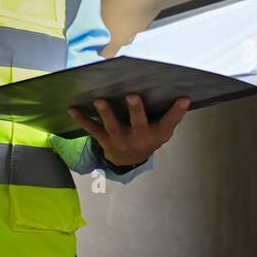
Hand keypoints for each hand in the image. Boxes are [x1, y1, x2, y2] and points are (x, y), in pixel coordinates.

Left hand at [66, 95, 190, 166]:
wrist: (130, 160)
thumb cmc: (149, 137)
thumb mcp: (163, 130)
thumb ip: (172, 115)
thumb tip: (185, 97)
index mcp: (155, 134)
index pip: (169, 121)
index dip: (177, 111)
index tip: (184, 98)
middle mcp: (139, 138)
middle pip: (139, 123)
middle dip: (136, 110)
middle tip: (133, 96)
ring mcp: (120, 139)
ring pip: (113, 126)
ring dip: (106, 113)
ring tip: (100, 100)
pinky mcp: (105, 140)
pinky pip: (92, 129)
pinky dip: (82, 120)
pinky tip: (72, 109)